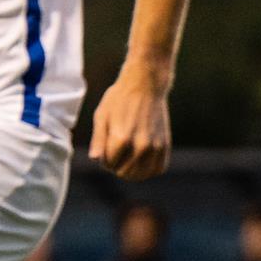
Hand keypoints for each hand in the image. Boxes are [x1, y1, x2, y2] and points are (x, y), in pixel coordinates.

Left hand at [89, 65, 171, 180]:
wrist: (145, 85)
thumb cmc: (120, 99)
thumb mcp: (101, 116)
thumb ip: (98, 140)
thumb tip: (94, 159)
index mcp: (121, 139)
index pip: (108, 165)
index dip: (104, 158)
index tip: (106, 146)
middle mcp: (140, 145)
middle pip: (123, 173)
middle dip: (116, 166)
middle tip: (116, 151)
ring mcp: (155, 147)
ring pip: (141, 175)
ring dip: (131, 170)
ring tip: (127, 157)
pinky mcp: (165, 145)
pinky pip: (157, 169)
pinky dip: (148, 170)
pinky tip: (142, 160)